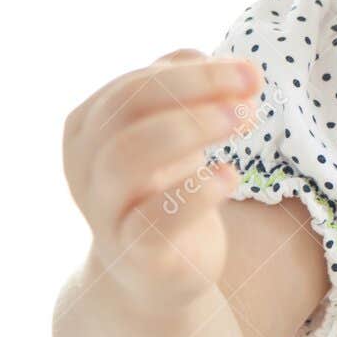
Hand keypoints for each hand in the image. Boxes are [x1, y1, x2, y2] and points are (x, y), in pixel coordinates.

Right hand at [63, 48, 262, 304]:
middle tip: (250, 91)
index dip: (197, 73)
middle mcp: (84, 164)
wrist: (152, 275)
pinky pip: (154, 218)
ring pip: (129, 156)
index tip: (251, 74)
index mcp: (90, 126)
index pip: (138, 82)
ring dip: (191, 128)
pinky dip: (195, 193)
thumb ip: (185, 91)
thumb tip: (212, 60)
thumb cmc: (165, 189)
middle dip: (195, 89)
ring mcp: (103, 209)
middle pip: (128, 107)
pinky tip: (228, 176)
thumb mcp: (173, 133)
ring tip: (243, 120)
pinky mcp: (133, 250)